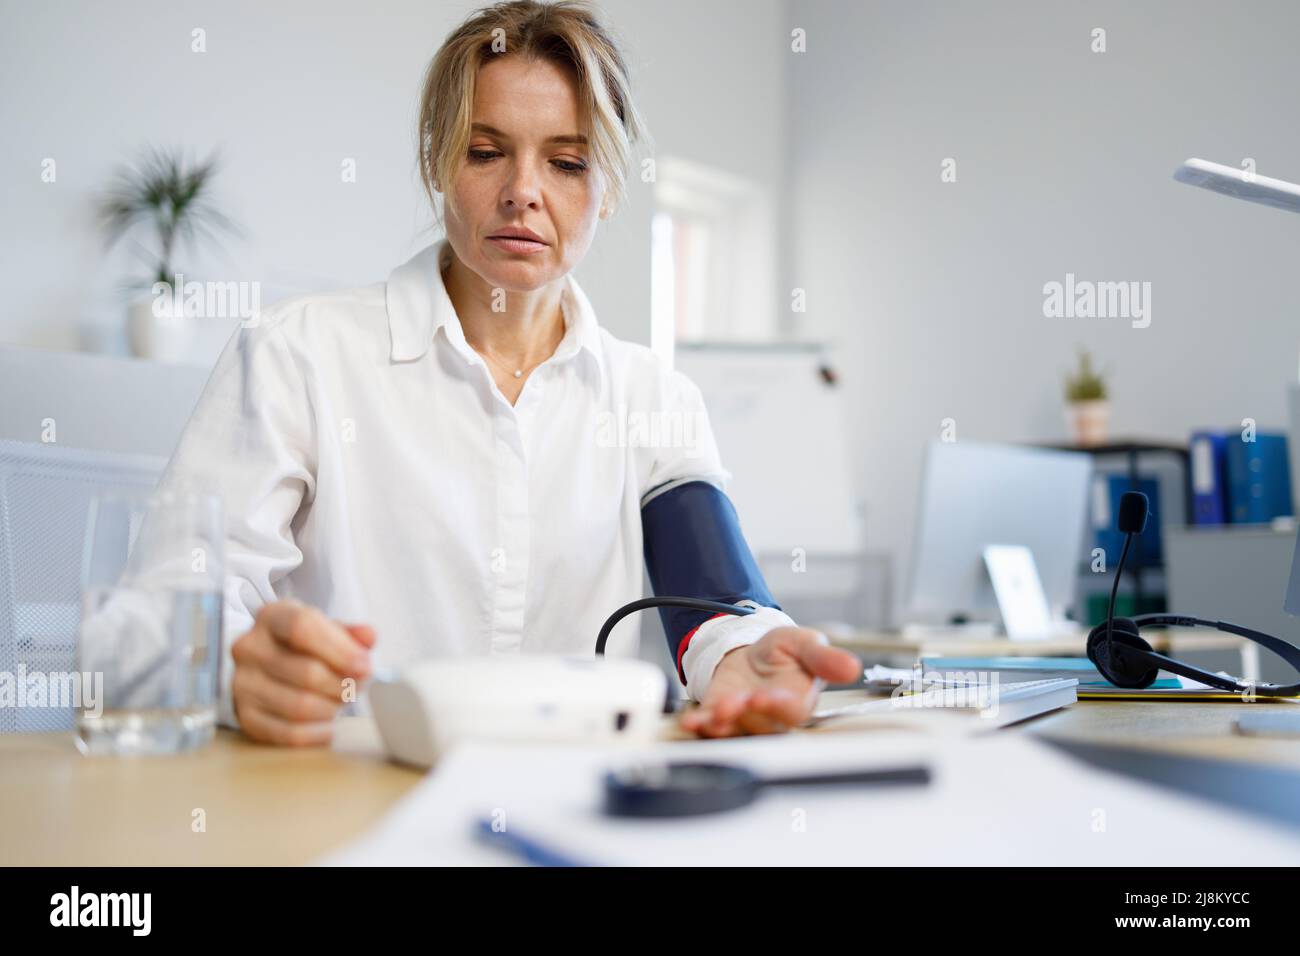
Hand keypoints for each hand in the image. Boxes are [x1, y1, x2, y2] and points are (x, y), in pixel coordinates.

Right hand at [230, 599, 374, 745]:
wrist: (271, 666)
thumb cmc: (305, 646)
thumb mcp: (327, 629)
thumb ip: (350, 633)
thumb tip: (368, 637)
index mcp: (271, 617)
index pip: (302, 628)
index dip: (340, 650)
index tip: (365, 666)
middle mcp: (249, 648)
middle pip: (307, 672)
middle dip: (343, 684)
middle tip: (358, 686)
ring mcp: (242, 684)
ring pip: (300, 706)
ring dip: (332, 708)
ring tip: (341, 701)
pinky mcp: (245, 717)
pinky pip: (289, 734)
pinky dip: (318, 733)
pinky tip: (329, 725)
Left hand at [679, 626, 860, 736]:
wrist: (750, 650)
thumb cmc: (784, 653)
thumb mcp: (805, 644)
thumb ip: (825, 658)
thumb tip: (853, 667)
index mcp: (796, 702)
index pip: (790, 712)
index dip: (776, 707)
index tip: (764, 697)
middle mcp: (770, 718)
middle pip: (759, 725)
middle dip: (745, 717)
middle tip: (732, 705)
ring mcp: (743, 719)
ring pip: (734, 729)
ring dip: (722, 724)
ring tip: (714, 711)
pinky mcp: (718, 715)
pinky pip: (709, 726)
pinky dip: (699, 726)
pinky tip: (691, 722)